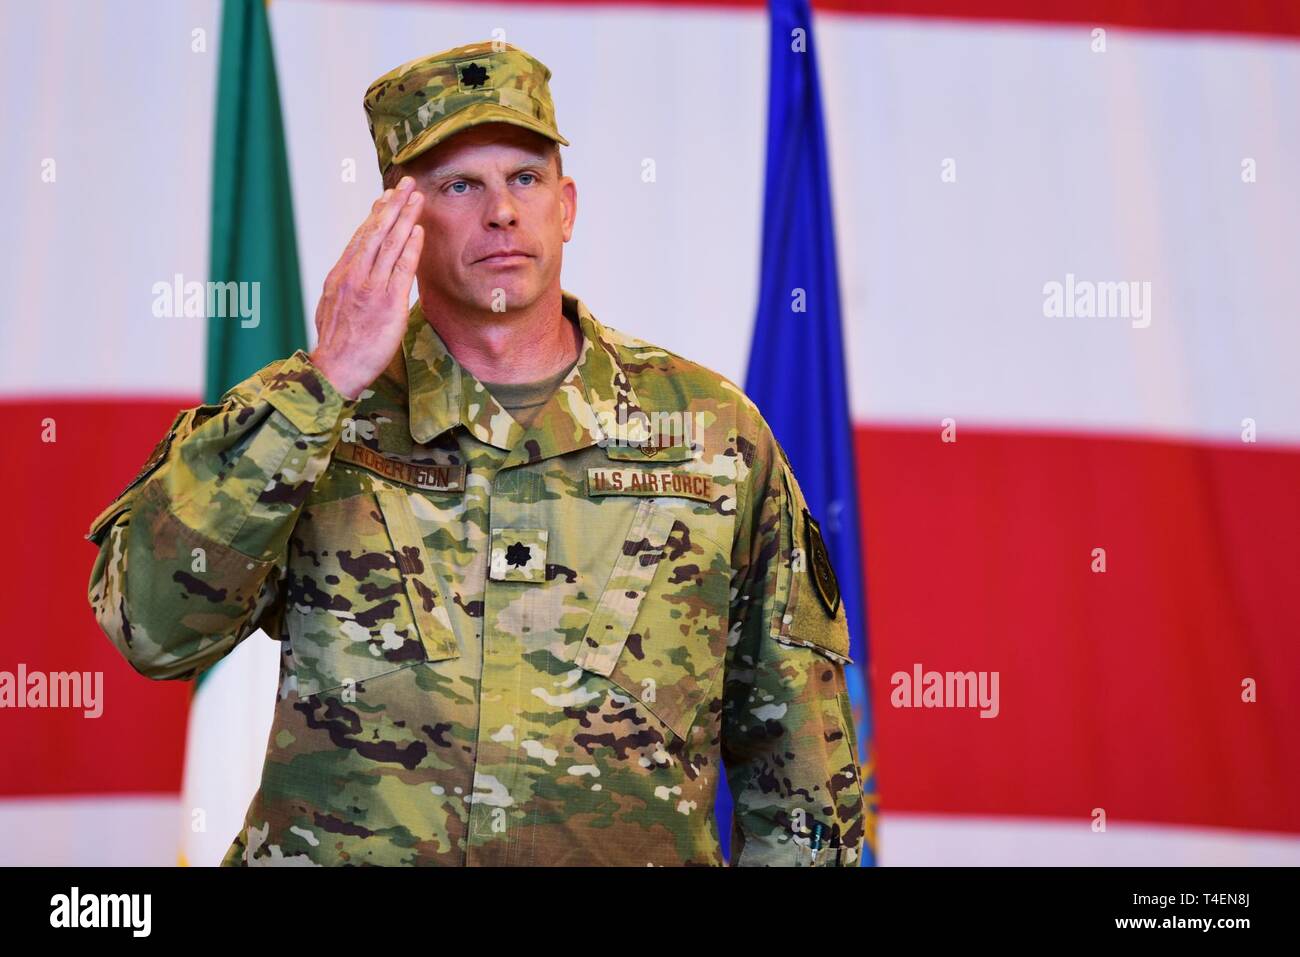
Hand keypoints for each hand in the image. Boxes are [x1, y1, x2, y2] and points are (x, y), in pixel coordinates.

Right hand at [309, 176, 424, 399]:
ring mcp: (370, 288)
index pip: (360, 238)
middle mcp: (354, 276)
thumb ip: (345, 289)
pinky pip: (402, 268)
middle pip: (375, 232)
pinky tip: (418, 230)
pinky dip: (411, 247)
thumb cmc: (337, 346)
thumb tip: (352, 279)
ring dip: (405, 217)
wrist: (335, 370)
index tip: (386, 197)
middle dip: (392, 205)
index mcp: (340, 276)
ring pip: (389, 244)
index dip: (375, 215)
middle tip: (405, 183)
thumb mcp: (333, 309)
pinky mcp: (388, 303)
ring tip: (417, 197)